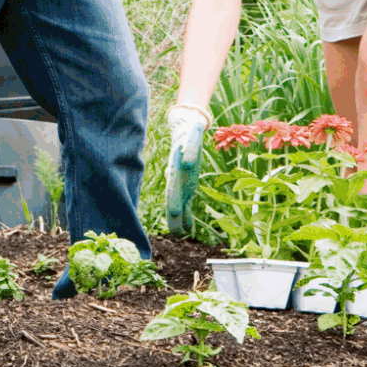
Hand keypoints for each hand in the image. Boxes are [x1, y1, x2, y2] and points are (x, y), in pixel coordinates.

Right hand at [163, 103, 207, 235]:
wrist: (184, 132)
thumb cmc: (189, 132)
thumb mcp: (193, 134)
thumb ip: (193, 143)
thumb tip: (191, 152)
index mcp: (176, 167)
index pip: (174, 185)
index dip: (174, 198)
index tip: (176, 210)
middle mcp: (176, 178)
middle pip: (173, 198)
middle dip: (174, 213)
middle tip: (175, 230)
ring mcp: (181, 184)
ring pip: (178, 205)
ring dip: (178, 219)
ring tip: (179, 234)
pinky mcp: (188, 187)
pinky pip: (187, 205)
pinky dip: (187, 217)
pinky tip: (188, 229)